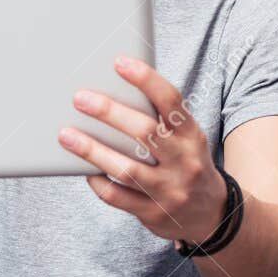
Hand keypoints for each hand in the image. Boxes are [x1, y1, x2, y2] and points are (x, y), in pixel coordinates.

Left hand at [57, 55, 228, 245]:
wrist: (211, 214)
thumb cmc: (187, 163)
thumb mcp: (186, 138)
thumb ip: (160, 119)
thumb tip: (114, 88)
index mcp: (192, 135)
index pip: (171, 101)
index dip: (146, 79)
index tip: (120, 62)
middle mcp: (183, 162)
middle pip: (145, 132)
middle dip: (109, 113)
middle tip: (80, 98)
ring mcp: (169, 190)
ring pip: (126, 169)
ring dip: (92, 150)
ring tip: (66, 134)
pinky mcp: (152, 213)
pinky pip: (117, 197)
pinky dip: (98, 181)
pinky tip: (84, 169)